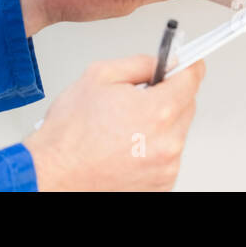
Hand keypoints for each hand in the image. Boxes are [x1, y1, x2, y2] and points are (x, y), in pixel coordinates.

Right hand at [23, 55, 205, 190]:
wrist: (54, 173)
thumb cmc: (69, 133)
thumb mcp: (98, 76)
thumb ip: (138, 63)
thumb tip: (161, 63)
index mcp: (157, 111)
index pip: (191, 79)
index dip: (189, 66)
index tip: (190, 62)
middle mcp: (167, 143)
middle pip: (186, 106)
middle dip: (167, 96)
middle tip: (139, 96)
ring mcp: (165, 168)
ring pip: (176, 132)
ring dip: (159, 124)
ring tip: (123, 127)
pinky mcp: (160, 185)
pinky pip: (166, 156)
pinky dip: (152, 148)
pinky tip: (125, 145)